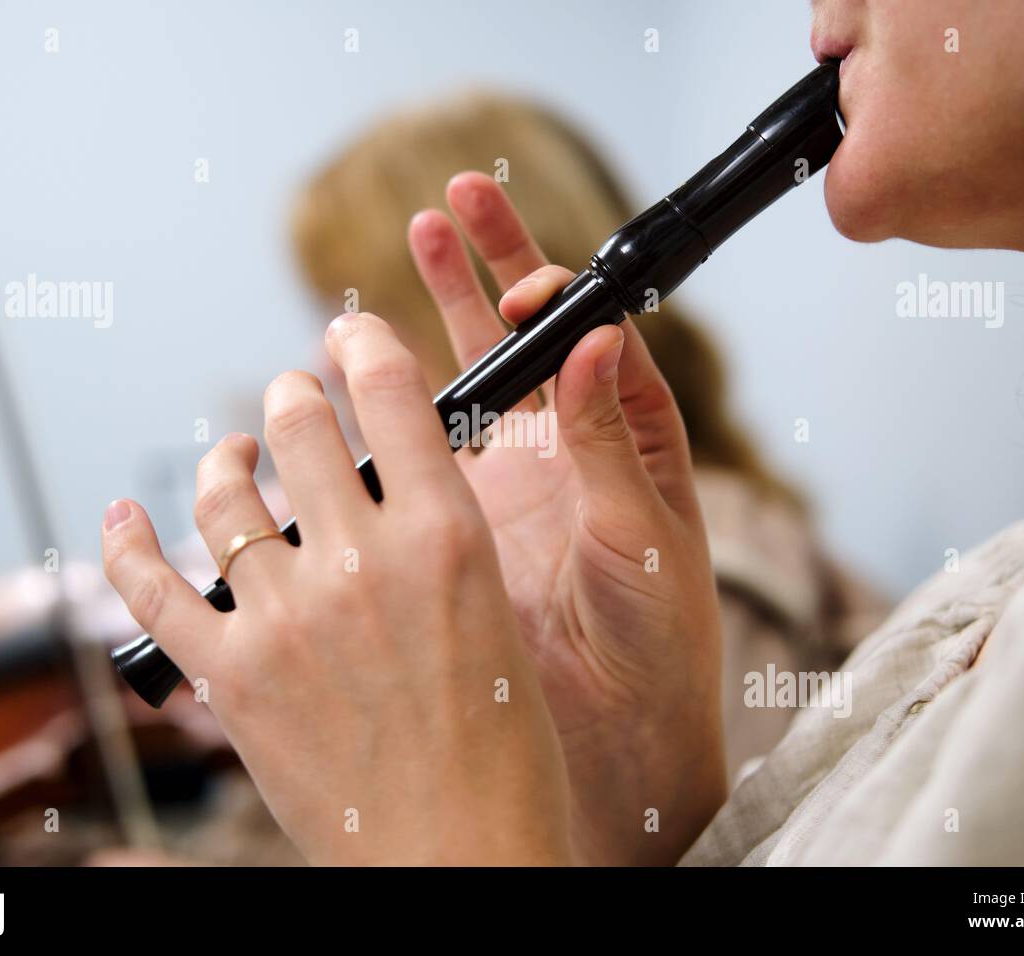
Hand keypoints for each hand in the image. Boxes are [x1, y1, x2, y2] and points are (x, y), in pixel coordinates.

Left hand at [102, 312, 570, 865]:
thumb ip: (439, 536)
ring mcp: (286, 615)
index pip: (388, 391)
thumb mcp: (496, 614)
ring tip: (230, 457)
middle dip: (291, 395)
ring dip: (223, 459)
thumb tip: (391, 482)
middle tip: (293, 397)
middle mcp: (361, 559)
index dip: (358, 342)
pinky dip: (124, 542)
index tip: (345, 332)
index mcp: (447, 536)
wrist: (460, 856)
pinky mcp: (228, 675)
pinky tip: (118, 515)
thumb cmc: (499, 748)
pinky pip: (152, 586)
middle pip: (297, 424)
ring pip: (224, 493)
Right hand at [406, 173, 725, 864]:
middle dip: (493, 263)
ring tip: (416, 236)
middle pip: (526, 333)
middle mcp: (569, 444)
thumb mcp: (642, 536)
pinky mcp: (462, 515)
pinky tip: (365, 358)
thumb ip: (612, 442)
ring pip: (470, 371)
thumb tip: (602, 339)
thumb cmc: (658, 638)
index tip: (518, 279)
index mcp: (630, 436)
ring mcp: (510, 476)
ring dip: (443, 305)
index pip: (592, 335)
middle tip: (456, 197)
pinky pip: (424, 441)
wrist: (611, 732)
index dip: (554, 294)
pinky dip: (395, 396)